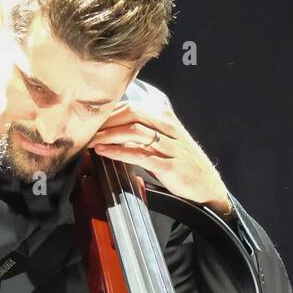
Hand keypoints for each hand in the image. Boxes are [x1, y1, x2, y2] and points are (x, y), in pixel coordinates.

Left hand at [90, 100, 232, 214]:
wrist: (206, 186)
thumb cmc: (182, 165)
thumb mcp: (164, 143)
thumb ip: (143, 135)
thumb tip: (115, 132)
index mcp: (166, 118)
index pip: (132, 107)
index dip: (110, 113)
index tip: (92, 122)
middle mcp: (169, 127)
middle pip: (132, 113)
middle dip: (107, 120)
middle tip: (87, 130)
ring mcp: (170, 146)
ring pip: (135, 131)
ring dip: (109, 135)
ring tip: (91, 141)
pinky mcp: (169, 165)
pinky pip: (140, 154)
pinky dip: (119, 152)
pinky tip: (104, 152)